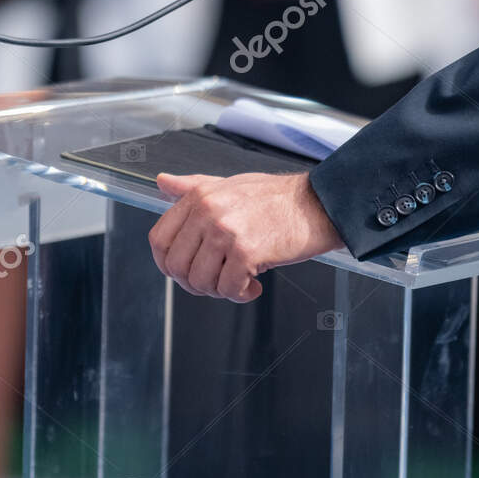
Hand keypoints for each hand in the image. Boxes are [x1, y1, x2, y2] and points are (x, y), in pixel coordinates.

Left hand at [148, 172, 343, 301]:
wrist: (318, 203)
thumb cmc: (276, 198)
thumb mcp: (228, 184)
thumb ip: (192, 187)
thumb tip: (162, 182)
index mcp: (199, 196)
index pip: (159, 239)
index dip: (167, 264)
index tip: (185, 272)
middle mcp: (208, 212)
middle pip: (176, 266)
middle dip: (194, 283)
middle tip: (215, 283)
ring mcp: (226, 232)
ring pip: (200, 282)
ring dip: (218, 291)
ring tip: (238, 283)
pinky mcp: (247, 252)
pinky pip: (228, 289)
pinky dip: (240, 295)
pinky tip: (253, 286)